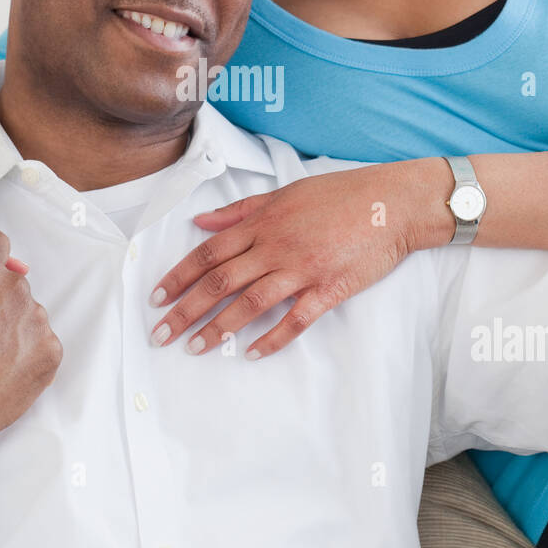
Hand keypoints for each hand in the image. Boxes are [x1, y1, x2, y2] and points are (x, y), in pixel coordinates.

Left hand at [147, 158, 452, 359]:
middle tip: (161, 334)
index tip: (157, 298)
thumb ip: (240, 210)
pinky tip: (253, 353)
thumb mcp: (284, 193)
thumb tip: (200, 221)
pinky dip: (273, 339)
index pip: (208, 253)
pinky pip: (296, 319)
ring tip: (195, 348)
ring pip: (251, 304)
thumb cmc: (338, 195)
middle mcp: (276, 247)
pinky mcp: (329, 289)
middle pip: (220, 283)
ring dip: (219, 329)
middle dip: (186, 311)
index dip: (178, 277)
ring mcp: (302, 269)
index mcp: (262, 222)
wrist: (390, 203)